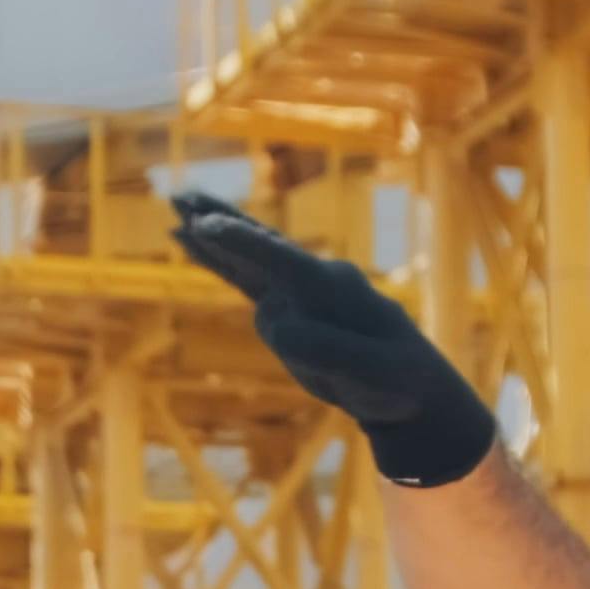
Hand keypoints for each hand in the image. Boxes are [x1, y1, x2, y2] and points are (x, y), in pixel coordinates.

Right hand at [168, 193, 500, 489]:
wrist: (412, 389)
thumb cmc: (398, 380)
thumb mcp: (371, 372)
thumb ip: (326, 349)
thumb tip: (272, 320)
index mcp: (335, 288)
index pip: (281, 259)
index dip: (242, 242)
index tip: (206, 227)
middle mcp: (315, 280)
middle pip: (259, 244)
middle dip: (220, 222)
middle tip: (182, 198)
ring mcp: (301, 293)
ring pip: (247, 259)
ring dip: (212, 237)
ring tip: (177, 217)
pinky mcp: (290, 309)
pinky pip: (248, 279)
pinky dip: (222, 261)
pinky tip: (196, 247)